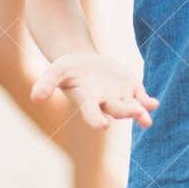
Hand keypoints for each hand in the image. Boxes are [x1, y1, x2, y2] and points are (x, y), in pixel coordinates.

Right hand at [30, 52, 157, 130]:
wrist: (84, 62)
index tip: (102, 125)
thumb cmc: (68, 69)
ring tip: (146, 117)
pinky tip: (153, 104)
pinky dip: (148, 102)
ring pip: (131, 107)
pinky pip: (142, 98)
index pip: (92, 112)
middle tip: (135, 113)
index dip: (96, 118)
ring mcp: (120, 97)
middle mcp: (105, 103)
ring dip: (139, 112)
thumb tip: (34, 98)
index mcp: (88, 100)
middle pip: (117, 109)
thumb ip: (46, 84)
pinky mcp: (131, 89)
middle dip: (125, 111)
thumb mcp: (56, 71)